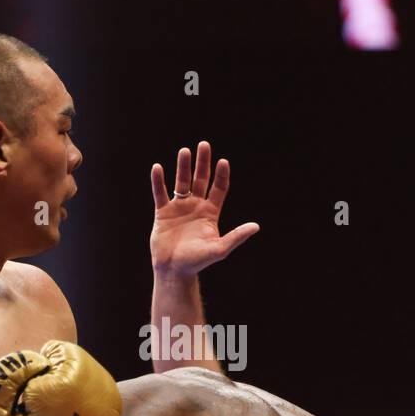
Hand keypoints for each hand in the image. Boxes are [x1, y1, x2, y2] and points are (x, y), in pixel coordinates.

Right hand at [150, 140, 259, 276]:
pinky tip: (158, 168)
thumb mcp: (219, 249)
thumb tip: (256, 226)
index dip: (221, 175)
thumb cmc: (197, 261)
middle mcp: (195, 207)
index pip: (218, 188)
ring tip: (184, 151)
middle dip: (203, 163)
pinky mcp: (163, 212)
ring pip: (181, 182)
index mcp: (210, 213)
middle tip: (204, 145)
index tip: (223, 162)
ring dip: (183, 167)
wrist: (173, 270)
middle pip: (201, 179)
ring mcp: (179, 208)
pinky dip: (158, 181)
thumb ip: (236, 236)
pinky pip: (160, 193)